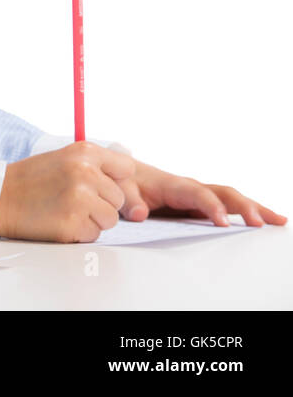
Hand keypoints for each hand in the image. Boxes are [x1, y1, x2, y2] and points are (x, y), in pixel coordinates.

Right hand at [0, 141, 134, 241]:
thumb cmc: (32, 180)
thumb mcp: (64, 159)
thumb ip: (96, 166)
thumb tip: (131, 184)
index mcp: (84, 152)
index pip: (126, 169)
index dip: (115, 181)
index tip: (99, 186)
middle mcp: (84, 172)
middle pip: (119, 199)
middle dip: (101, 204)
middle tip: (72, 200)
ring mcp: (79, 198)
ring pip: (110, 219)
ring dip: (92, 220)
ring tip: (65, 210)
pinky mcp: (73, 223)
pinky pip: (93, 234)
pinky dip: (79, 233)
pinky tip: (58, 221)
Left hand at [117, 160, 286, 226]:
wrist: (121, 173)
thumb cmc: (123, 180)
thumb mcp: (120, 187)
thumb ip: (128, 200)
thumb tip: (139, 215)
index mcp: (172, 185)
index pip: (196, 195)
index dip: (210, 207)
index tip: (221, 222)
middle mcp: (191, 189)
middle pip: (223, 194)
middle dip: (242, 207)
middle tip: (260, 223)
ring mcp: (198, 196)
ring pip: (231, 199)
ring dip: (254, 209)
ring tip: (278, 221)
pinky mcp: (200, 205)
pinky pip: (227, 207)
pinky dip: (246, 212)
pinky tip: (265, 221)